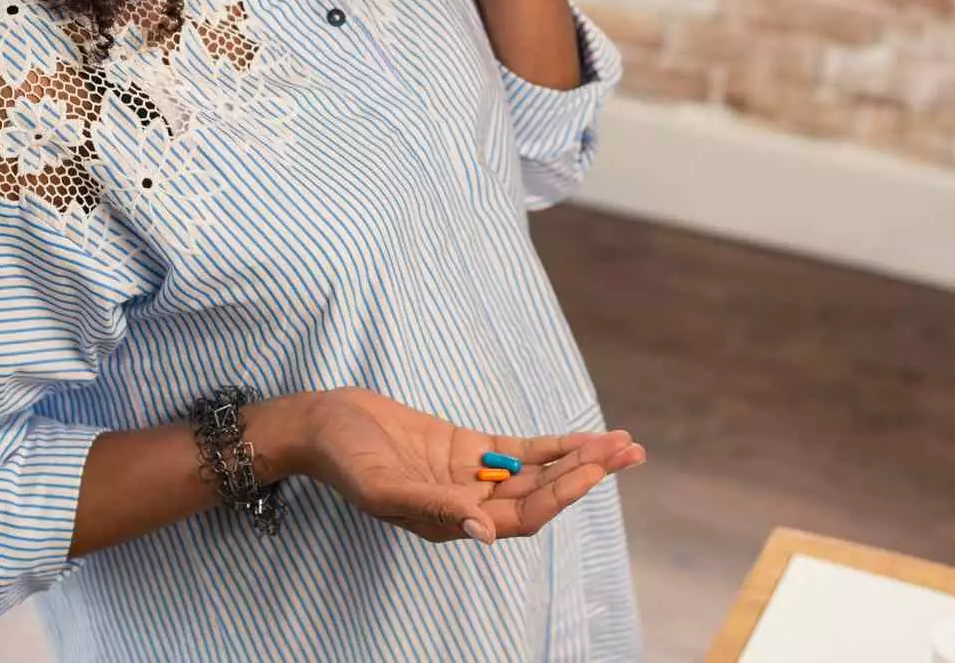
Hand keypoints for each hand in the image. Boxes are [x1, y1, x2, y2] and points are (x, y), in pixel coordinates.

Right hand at [290, 387, 644, 544]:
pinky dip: (554, 444)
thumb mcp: (384, 485)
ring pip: (539, 471)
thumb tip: (483, 531)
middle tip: (630, 453)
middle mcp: (469, 505)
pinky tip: (587, 437)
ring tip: (624, 444)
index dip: (559, 495)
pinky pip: (522, 450)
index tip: (592, 471)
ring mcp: (471, 476)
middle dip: (586, 474)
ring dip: (580, 459)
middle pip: (541, 495)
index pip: (520, 516)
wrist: (324, 424)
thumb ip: (433, 507)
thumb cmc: (346, 459)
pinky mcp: (468, 448)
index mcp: (451, 523)